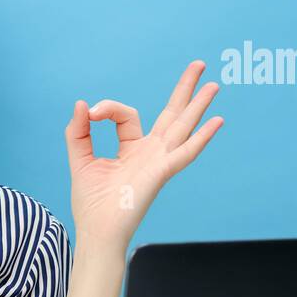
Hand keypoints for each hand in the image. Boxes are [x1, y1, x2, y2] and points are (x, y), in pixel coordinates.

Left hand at [64, 59, 222, 251]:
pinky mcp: (160, 174)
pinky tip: (217, 121)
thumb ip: (79, 132)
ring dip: (198, 106)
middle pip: (171, 115)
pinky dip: (201, 137)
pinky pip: (184, 153)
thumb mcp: (80, 160)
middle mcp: (150, 153)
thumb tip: (82, 104)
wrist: (96, 232)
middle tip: (198, 64)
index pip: (127, 115)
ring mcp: (158, 163)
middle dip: (184, 90)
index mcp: (132, 149)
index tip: (90, 114)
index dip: (108, 108)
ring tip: (214, 84)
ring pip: (182, 128)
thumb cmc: (92, 203)